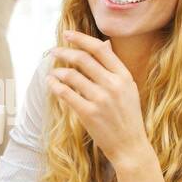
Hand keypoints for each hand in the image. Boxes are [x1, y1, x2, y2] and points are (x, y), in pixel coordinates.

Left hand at [47, 30, 148, 168]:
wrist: (130, 146)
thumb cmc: (128, 117)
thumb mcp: (128, 89)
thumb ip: (114, 68)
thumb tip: (104, 44)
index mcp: (124, 76)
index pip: (100, 49)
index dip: (81, 39)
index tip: (67, 34)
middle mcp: (113, 85)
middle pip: (83, 59)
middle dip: (65, 52)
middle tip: (54, 51)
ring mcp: (101, 99)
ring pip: (72, 75)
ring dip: (58, 71)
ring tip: (53, 72)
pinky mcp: (89, 113)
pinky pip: (66, 93)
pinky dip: (55, 86)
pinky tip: (51, 83)